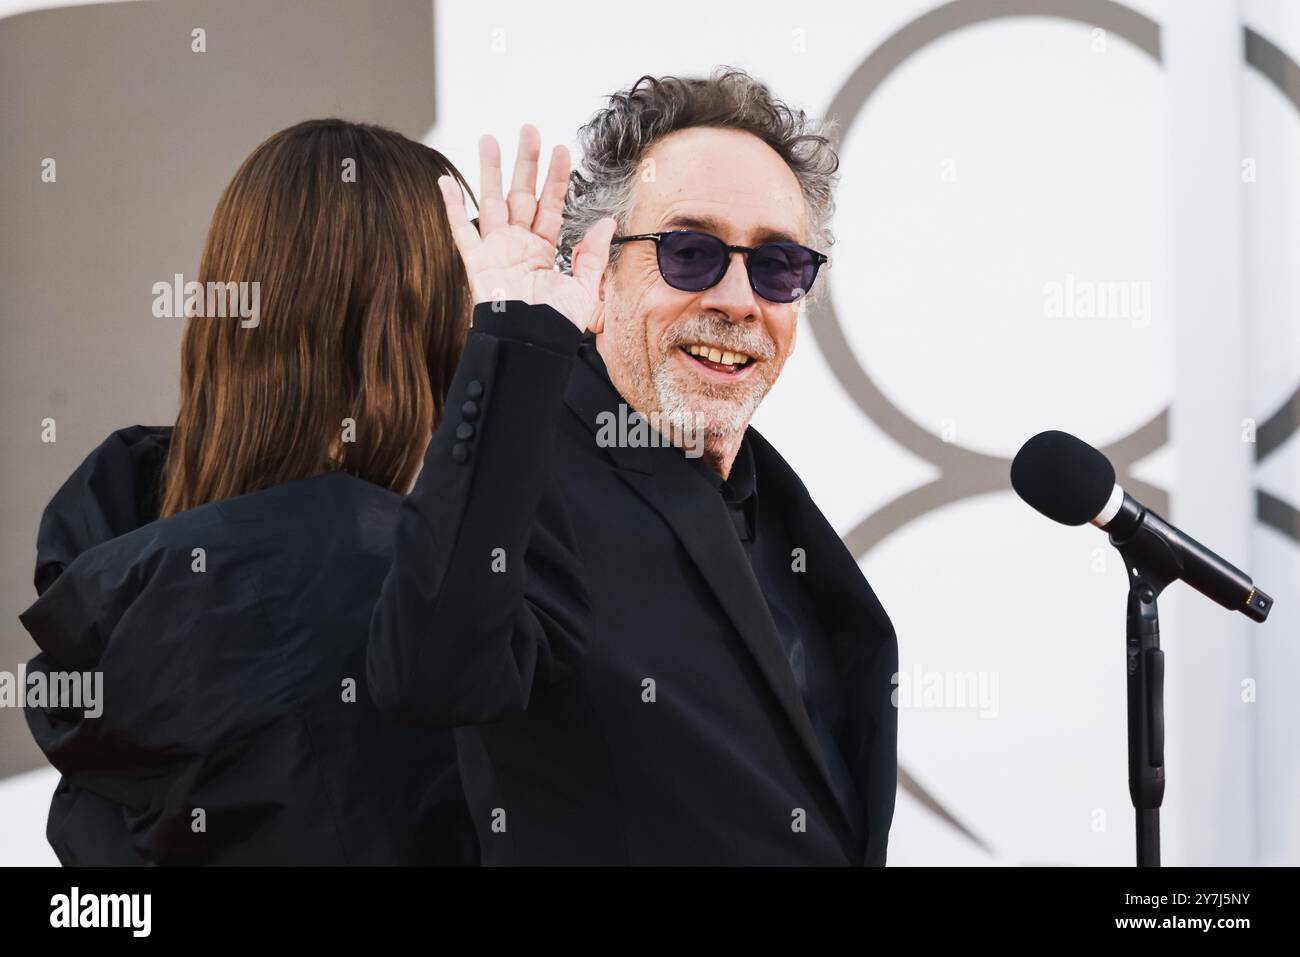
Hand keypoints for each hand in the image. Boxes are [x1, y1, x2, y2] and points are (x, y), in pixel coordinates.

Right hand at [439, 125, 615, 331]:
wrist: (532, 344)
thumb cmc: (555, 325)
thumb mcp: (585, 290)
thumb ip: (594, 256)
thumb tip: (606, 222)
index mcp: (543, 250)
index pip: (550, 205)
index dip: (557, 178)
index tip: (562, 149)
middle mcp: (518, 244)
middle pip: (521, 194)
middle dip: (525, 162)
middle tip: (529, 129)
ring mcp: (496, 250)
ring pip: (492, 201)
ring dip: (490, 171)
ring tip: (489, 139)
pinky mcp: (476, 262)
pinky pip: (461, 230)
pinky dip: (451, 206)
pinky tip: (445, 180)